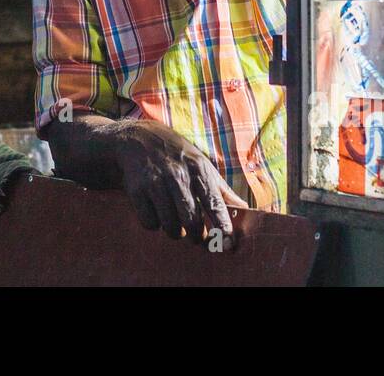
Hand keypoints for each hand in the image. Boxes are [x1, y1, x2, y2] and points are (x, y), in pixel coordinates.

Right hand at [114, 120, 250, 242]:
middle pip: (192, 221)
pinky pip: (149, 222)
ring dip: (175, 232)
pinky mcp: (136, 190)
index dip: (222, 227)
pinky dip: (153, 224)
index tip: (227, 244)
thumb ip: (222, 190)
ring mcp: (155, 182)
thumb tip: (246, 211)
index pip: (215, 204)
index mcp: (198, 169)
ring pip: (170, 226)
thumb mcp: (201, 165)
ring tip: (175, 224)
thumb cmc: (176, 155)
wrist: (137, 138)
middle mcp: (178, 176)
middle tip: (196, 237)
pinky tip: (156, 212)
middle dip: (196, 236)